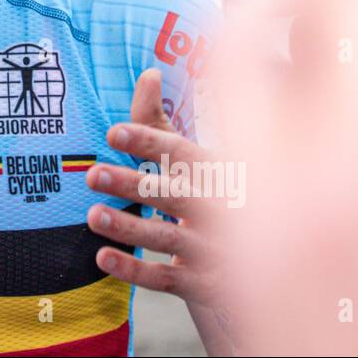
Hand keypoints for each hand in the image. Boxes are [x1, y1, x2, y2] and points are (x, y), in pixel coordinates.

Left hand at [83, 68, 226, 308]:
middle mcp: (220, 209)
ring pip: (168, 238)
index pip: (181, 153)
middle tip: (91, 174)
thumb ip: (161, 123)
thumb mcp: (192, 160)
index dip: (148, 142)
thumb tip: (147, 73)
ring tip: (92, 215)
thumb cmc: (210, 197)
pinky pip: (166, 279)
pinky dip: (134, 269)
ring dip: (129, 227)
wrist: (265, 264)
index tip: (112, 133)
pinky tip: (102, 257)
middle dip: (132, 184)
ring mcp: (214, 250)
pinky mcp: (205, 284)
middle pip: (173, 195)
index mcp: (217, 172)